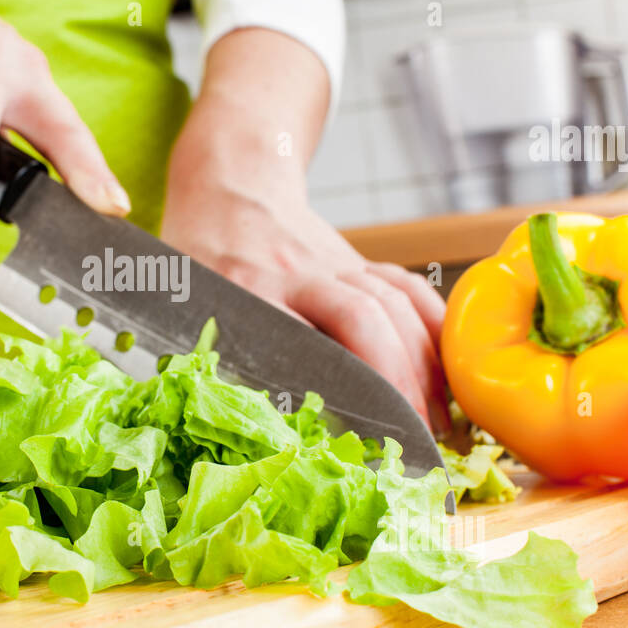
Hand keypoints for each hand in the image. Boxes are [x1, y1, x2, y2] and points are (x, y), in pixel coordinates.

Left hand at [161, 31, 446, 428]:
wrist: (229, 186)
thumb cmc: (198, 256)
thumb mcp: (179, 300)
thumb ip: (200, 351)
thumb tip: (216, 418)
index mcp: (246, 287)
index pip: (293, 340)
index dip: (326, 387)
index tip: (346, 437)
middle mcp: (297, 272)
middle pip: (361, 317)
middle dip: (392, 379)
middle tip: (408, 441)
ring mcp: (336, 263)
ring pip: (393, 304)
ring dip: (421, 365)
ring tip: (432, 426)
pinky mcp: (360, 262)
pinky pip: (408, 289)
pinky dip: (435, 330)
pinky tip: (448, 374)